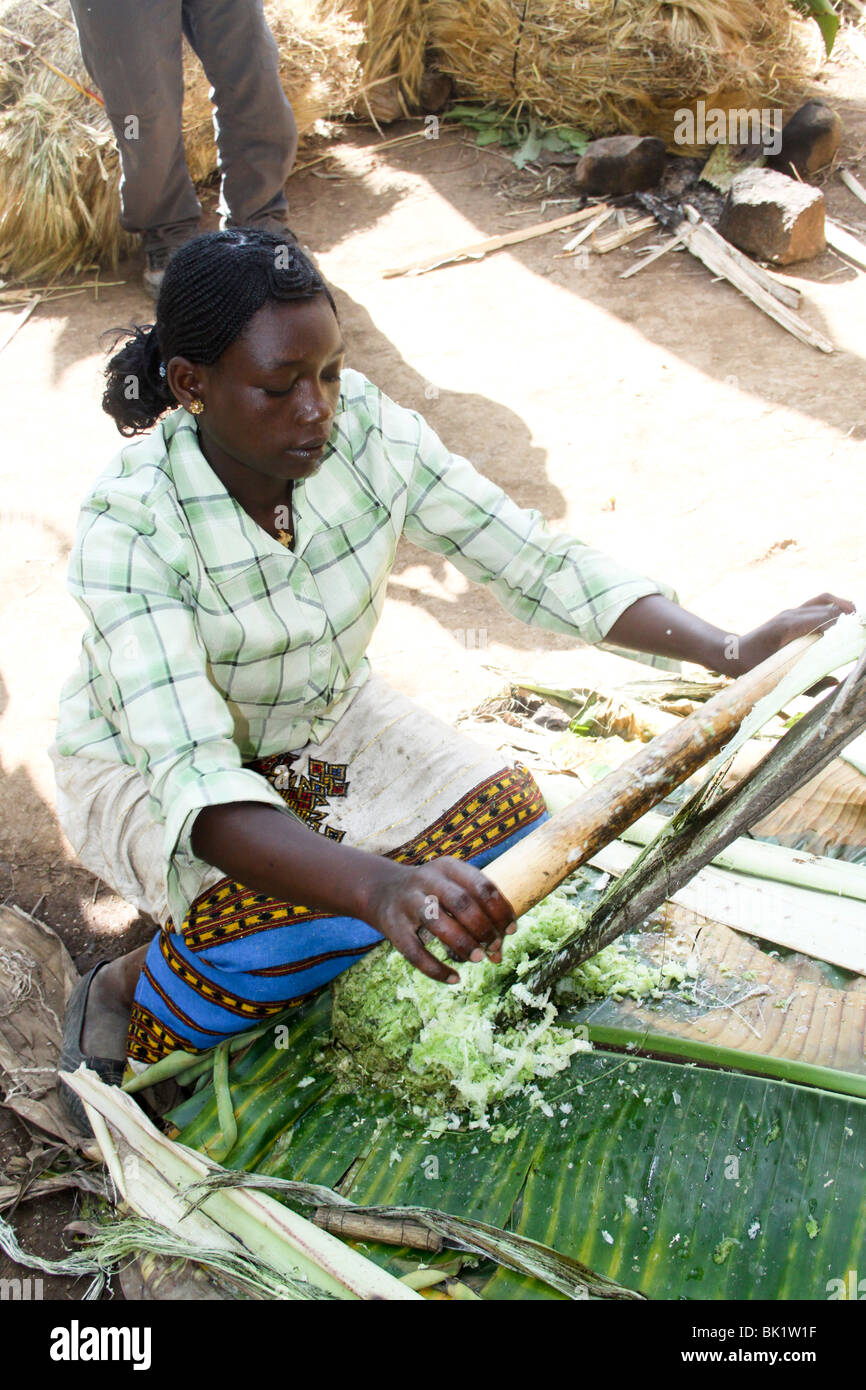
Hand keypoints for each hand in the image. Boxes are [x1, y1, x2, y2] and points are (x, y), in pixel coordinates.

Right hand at [364, 857, 517, 983]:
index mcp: (448, 867)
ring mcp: (407, 901)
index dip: (500, 909)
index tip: (512, 930)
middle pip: (461, 902)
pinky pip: (414, 952)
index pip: (481, 885)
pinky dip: (436, 969)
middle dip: (483, 927)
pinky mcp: (392, 925)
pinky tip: (453, 978)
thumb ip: (477, 915)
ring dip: (462, 943)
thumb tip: (499, 954)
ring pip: (437, 921)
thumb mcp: (452, 889)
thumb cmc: (431, 894)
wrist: (381, 890)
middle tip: (494, 947)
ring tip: (478, 958)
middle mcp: (426, 879)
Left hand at [728, 593, 854, 675]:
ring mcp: (791, 611)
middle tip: (860, 631)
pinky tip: (845, 616)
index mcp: (788, 628)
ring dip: (844, 606)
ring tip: (858, 620)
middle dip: (848, 617)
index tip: (856, 636)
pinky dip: (834, 606)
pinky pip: (818, 602)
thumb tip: (835, 681)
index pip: (825, 618)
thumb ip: (807, 683)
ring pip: (825, 600)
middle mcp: (791, 615)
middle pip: (829, 607)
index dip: (844, 625)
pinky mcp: (792, 613)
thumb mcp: (779, 678)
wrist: (734, 653)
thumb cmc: (754, 668)